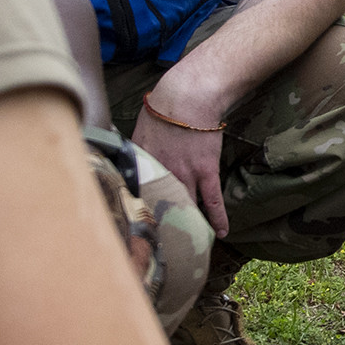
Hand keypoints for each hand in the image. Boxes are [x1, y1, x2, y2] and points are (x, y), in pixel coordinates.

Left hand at [129, 75, 229, 237]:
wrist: (188, 97)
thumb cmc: (161, 109)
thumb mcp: (137, 132)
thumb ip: (132, 153)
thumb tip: (121, 161)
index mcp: (142, 167)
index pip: (137, 199)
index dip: (138, 217)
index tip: (137, 232)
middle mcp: (162, 176)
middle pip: (160, 209)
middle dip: (162, 228)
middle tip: (163, 248)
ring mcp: (185, 175)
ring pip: (186, 208)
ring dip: (188, 226)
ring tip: (190, 244)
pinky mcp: (206, 172)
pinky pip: (213, 200)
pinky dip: (218, 218)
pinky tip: (222, 233)